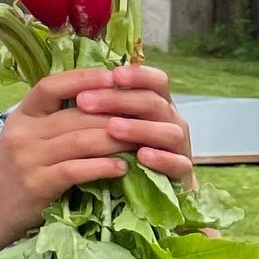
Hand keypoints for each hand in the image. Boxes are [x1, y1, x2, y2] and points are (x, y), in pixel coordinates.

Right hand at [0, 66, 170, 243]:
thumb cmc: (15, 170)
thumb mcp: (25, 136)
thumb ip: (53, 120)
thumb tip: (101, 100)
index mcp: (22, 115)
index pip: (51, 86)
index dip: (84, 79)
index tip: (115, 77)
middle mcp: (23, 132)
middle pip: (77, 115)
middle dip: (117, 114)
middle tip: (146, 115)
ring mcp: (29, 158)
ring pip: (82, 141)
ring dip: (118, 140)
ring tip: (142, 141)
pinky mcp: (38, 184)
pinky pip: (77, 170)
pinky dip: (103, 167)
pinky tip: (123, 168)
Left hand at [76, 64, 193, 183]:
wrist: (156, 183)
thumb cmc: (130, 145)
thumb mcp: (120, 120)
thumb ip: (108, 103)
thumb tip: (76, 84)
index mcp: (158, 103)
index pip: (156, 81)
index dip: (138, 75)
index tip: (114, 74)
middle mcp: (172, 120)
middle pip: (153, 103)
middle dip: (119, 100)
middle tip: (85, 101)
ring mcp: (179, 146)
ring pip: (169, 132)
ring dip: (140, 128)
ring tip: (112, 128)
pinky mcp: (182, 171)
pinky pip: (178, 163)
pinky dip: (162, 159)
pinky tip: (142, 156)